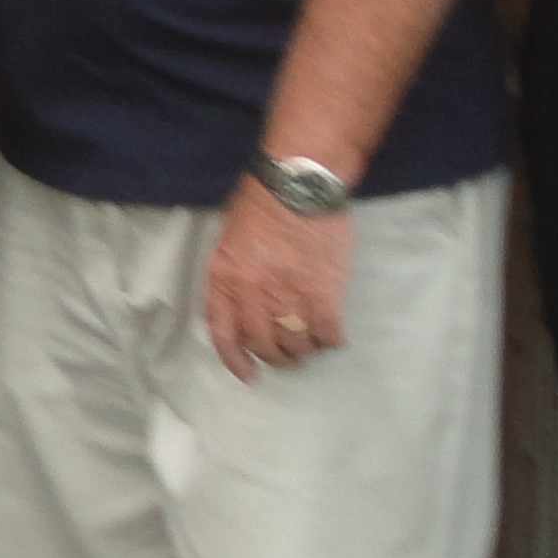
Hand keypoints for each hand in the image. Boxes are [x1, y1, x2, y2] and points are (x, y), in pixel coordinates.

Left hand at [203, 181, 352, 379]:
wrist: (298, 183)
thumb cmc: (261, 203)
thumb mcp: (229, 239)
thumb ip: (231, 275)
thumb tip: (239, 305)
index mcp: (224, 278)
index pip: (224, 333)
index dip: (235, 360)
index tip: (249, 374)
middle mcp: (252, 293)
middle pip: (263, 344)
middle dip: (276, 357)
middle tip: (288, 355)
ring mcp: (288, 295)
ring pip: (295, 343)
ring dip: (304, 351)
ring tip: (310, 344)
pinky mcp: (323, 292)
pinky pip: (326, 332)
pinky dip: (331, 340)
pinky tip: (333, 337)